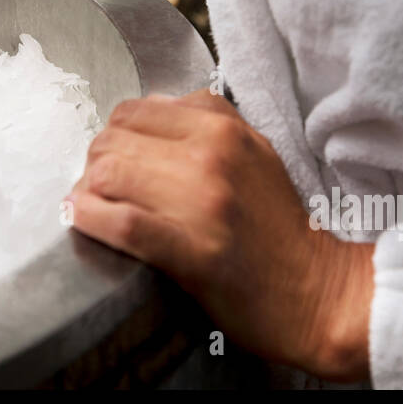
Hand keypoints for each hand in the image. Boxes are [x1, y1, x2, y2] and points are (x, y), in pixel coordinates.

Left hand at [67, 90, 374, 380]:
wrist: (318, 292)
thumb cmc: (279, 229)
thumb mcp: (254, 152)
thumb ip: (205, 123)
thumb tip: (149, 112)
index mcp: (223, 129)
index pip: (133, 111)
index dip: (112, 135)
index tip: (114, 159)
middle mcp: (211, 156)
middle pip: (113, 141)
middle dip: (94, 165)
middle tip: (98, 190)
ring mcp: (201, 203)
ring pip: (108, 175)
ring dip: (87, 193)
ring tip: (90, 208)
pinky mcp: (192, 251)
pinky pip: (121, 223)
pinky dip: (90, 220)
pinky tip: (84, 222)